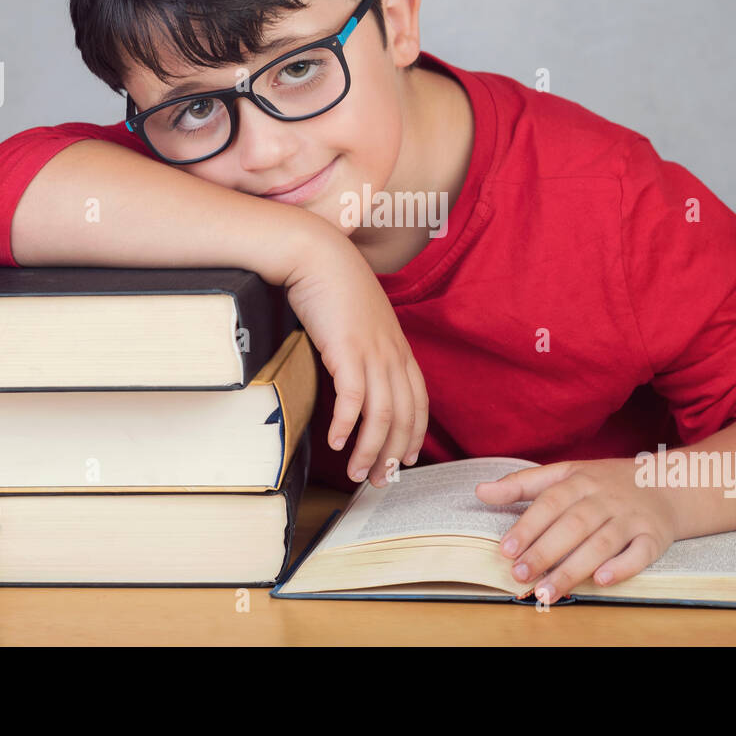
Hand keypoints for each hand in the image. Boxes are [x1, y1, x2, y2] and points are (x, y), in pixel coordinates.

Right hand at [282, 225, 427, 486]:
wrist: (317, 254)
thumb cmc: (333, 286)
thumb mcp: (359, 321)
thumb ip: (364, 348)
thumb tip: (354, 375)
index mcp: (399, 348)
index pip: (418, 403)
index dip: (414, 436)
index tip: (403, 461)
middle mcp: (393, 354)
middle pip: (404, 417)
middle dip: (393, 455)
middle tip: (378, 481)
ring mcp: (373, 353)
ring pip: (382, 416)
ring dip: (369, 450)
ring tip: (356, 474)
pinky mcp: (347, 351)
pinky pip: (353, 399)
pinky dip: (346, 425)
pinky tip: (336, 442)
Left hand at [475, 458, 678, 601]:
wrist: (667, 483)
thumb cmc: (605, 482)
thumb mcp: (565, 473)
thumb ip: (522, 484)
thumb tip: (480, 491)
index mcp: (581, 480)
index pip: (550, 502)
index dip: (528, 526)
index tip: (506, 550)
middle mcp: (606, 498)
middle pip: (573, 525)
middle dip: (545, 552)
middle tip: (521, 576)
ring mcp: (631, 518)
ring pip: (601, 544)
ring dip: (573, 569)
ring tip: (546, 592)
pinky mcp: (654, 537)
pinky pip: (640, 554)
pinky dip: (622, 567)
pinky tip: (600, 580)